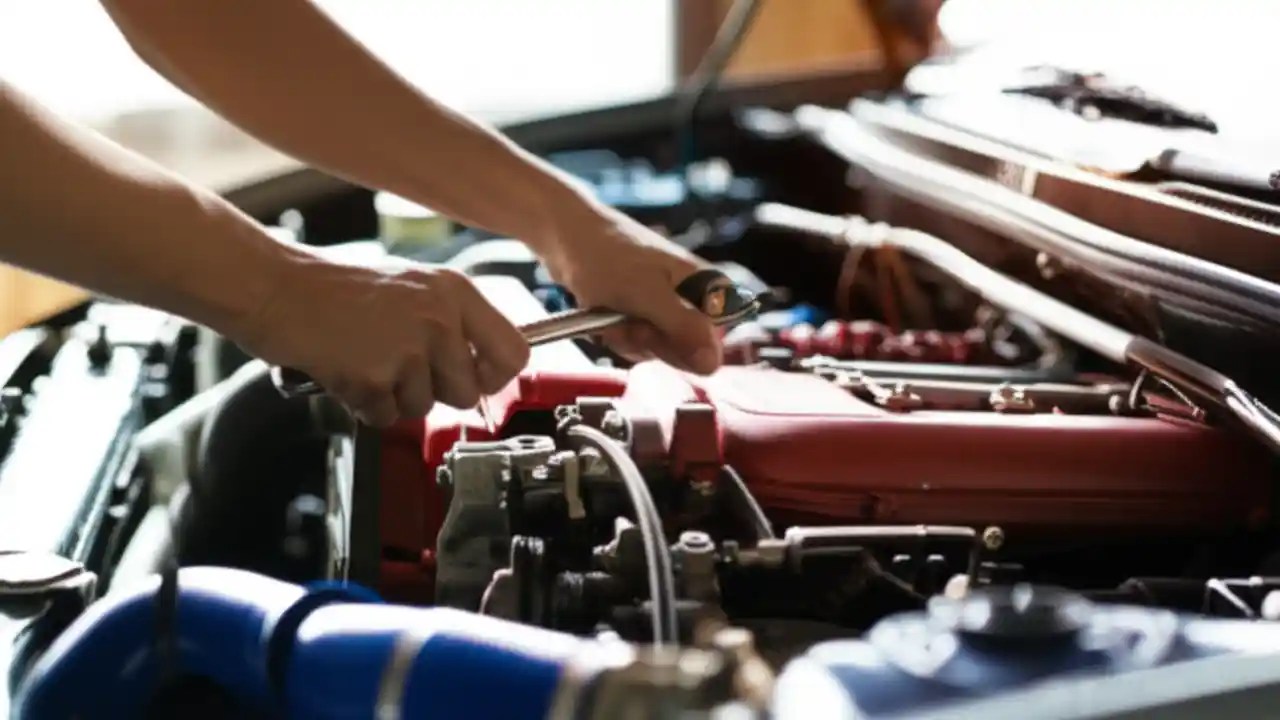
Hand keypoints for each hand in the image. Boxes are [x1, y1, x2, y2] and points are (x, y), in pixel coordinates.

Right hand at [231, 253, 528, 425]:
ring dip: (393, 396)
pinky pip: (384, 416)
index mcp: (454, 291)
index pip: (515, 352)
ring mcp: (407, 348)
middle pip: (468, 392)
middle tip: (398, 367)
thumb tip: (484, 368)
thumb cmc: (332, 288)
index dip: (495, 376)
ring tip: (365, 359)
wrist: (272, 286)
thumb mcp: (410, 287)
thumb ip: (450, 323)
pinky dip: (363, 405)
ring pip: (423, 408)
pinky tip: (345, 370)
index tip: (476, 378)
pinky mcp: (373, 376)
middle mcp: (439, 318)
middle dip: (434, 392)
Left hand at [538, 205, 721, 374]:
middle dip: (650, 343)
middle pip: (684, 351)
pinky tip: (605, 318)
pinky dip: (618, 336)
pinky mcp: (643, 313)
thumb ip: (682, 327)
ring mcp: (666, 307)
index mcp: (706, 287)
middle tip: (629, 321)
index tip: (658, 335)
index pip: (714, 342)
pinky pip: (638, 343)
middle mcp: (692, 299)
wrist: (565, 237)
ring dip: (629, 339)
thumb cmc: (608, 256)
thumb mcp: (647, 294)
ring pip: (657, 350)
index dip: (685, 349)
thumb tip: (713, 364)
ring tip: (612, 314)